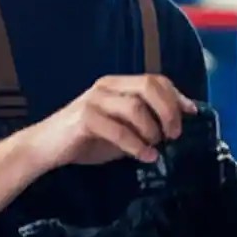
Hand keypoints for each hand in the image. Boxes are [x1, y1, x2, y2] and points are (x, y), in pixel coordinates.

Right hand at [19, 74, 198, 169]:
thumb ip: (143, 123)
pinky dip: (137, 145)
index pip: (155, 79)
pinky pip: (119, 130)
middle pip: (149, 86)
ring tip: (155, 147)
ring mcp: (95, 100)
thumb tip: (175, 127)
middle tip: (174, 134)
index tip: (191, 113)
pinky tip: (144, 157)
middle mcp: (107, 86)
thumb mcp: (120, 128)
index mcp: (117, 84)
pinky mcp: (85, 118)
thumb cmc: (84, 139)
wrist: (45, 148)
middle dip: (169, 111)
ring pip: (136, 107)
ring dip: (152, 130)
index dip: (176, 95)